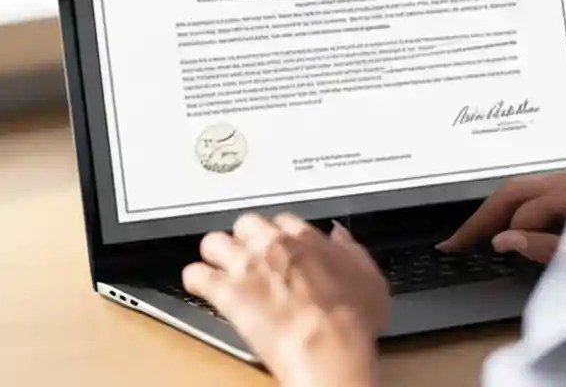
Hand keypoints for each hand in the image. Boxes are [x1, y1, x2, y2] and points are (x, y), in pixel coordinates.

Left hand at [184, 213, 389, 386]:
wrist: (329, 345)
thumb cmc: (352, 319)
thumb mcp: (370, 278)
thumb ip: (351, 252)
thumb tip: (340, 238)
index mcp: (305, 239)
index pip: (283, 220)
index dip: (278, 234)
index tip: (279, 245)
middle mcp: (272, 245)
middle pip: (245, 223)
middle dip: (244, 237)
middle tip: (247, 254)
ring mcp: (246, 266)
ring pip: (214, 241)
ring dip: (215, 253)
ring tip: (217, 266)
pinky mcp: (226, 292)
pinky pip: (196, 274)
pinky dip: (195, 280)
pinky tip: (199, 285)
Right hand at [436, 168, 565, 262]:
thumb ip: (546, 246)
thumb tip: (503, 240)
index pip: (519, 213)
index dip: (488, 232)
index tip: (455, 247)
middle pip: (513, 190)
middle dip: (482, 216)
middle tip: (456, 240)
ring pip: (525, 189)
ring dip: (498, 211)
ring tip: (476, 234)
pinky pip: (540, 193)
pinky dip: (518, 208)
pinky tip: (510, 225)